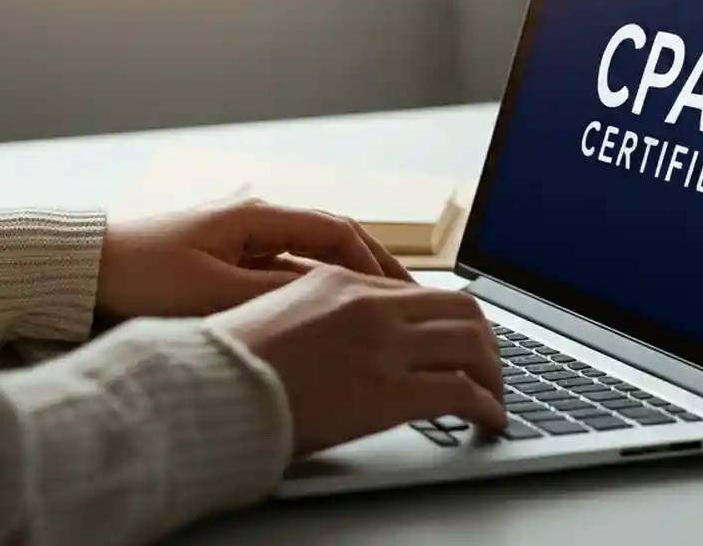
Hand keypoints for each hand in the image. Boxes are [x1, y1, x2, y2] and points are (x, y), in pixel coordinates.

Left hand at [96, 198, 412, 322]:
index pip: (337, 232)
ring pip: (312, 255)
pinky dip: (316, 286)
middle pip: (334, 239)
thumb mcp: (212, 292)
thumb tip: (331, 303)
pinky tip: (329, 312)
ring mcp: (242, 236)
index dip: (374, 263)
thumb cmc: (138, 274)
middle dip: (374, 269)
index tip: (399, 295)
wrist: (81, 269)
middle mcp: (255, 218)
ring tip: (381, 309)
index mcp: (257, 215)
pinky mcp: (226, 256)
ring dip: (347, 279)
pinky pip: (287, 267)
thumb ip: (276, 295)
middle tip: (411, 299)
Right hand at [210, 266, 505, 453]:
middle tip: (490, 366)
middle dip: (486, 341)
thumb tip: (339, 329)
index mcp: (340, 281)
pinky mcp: (391, 390)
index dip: (452, 319)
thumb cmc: (225, 364)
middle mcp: (370, 306)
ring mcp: (383, 346)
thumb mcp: (274, 312)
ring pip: (473, 345)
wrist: (206, 391)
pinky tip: (489, 420)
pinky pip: (463, 392)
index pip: (420, 291)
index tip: (461, 340)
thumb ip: (315, 310)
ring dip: (494, 373)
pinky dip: (488, 406)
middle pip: (461, 310)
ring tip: (496, 396)